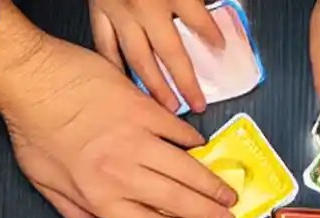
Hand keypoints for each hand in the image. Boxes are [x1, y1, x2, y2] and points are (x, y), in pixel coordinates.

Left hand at [0, 3, 236, 217]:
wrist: (31, 80)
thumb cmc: (31, 129)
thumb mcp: (43, 180)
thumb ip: (71, 211)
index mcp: (99, 195)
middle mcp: (124, 173)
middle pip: (177, 201)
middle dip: (208, 212)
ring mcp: (137, 140)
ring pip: (186, 169)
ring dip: (211, 183)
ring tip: (229, 192)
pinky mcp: (143, 110)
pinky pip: (178, 130)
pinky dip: (194, 140)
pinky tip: (203, 147)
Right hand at [90, 0, 224, 112]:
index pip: (198, 21)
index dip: (212, 37)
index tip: (221, 48)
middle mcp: (143, 5)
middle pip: (170, 53)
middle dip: (185, 82)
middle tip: (197, 103)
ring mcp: (118, 11)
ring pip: (138, 58)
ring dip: (154, 86)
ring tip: (167, 105)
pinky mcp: (98, 10)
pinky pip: (106, 45)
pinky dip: (115, 66)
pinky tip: (124, 84)